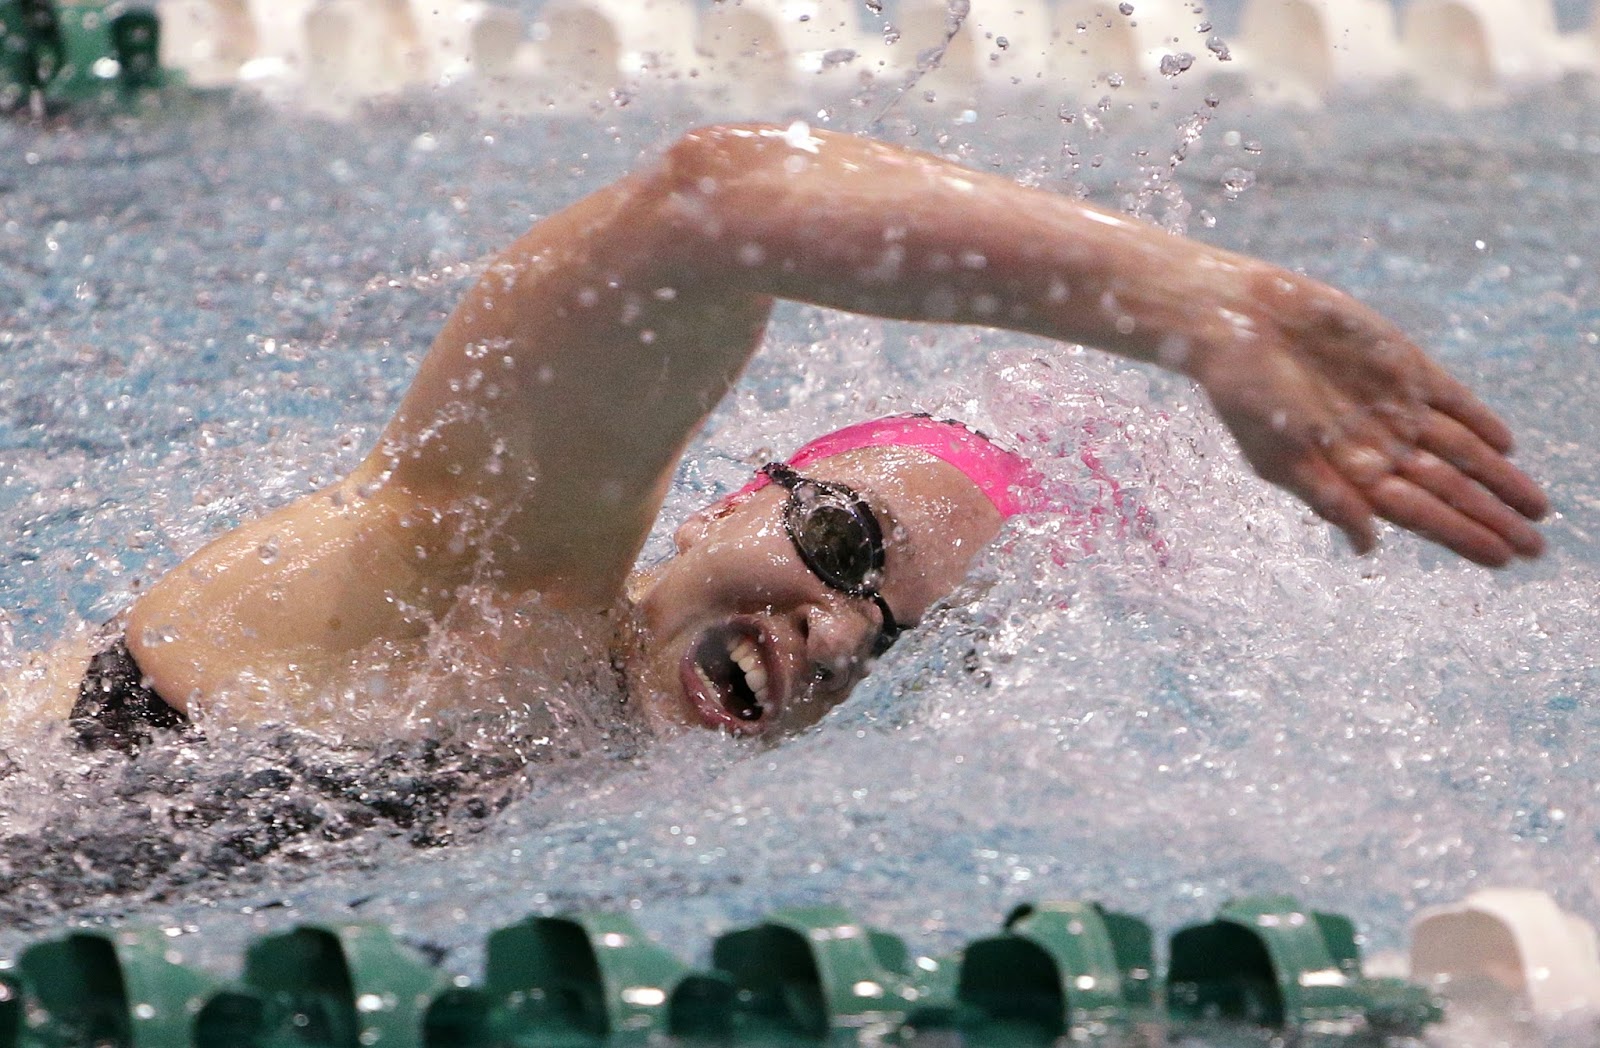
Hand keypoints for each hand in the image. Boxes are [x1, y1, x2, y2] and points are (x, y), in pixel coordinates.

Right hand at [1192, 270, 1547, 566]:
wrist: (1241, 321)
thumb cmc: (1245, 394)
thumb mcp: (1277, 458)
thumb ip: (1327, 499)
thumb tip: (1369, 546)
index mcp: (1350, 474)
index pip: (1420, 515)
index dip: (1461, 536)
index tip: (1501, 560)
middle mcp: (1380, 445)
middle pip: (1450, 489)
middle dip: (1492, 518)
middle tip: (1534, 547)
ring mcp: (1395, 406)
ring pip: (1461, 451)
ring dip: (1499, 478)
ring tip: (1535, 506)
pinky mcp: (1403, 367)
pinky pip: (1453, 400)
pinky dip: (1479, 422)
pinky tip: (1506, 444)